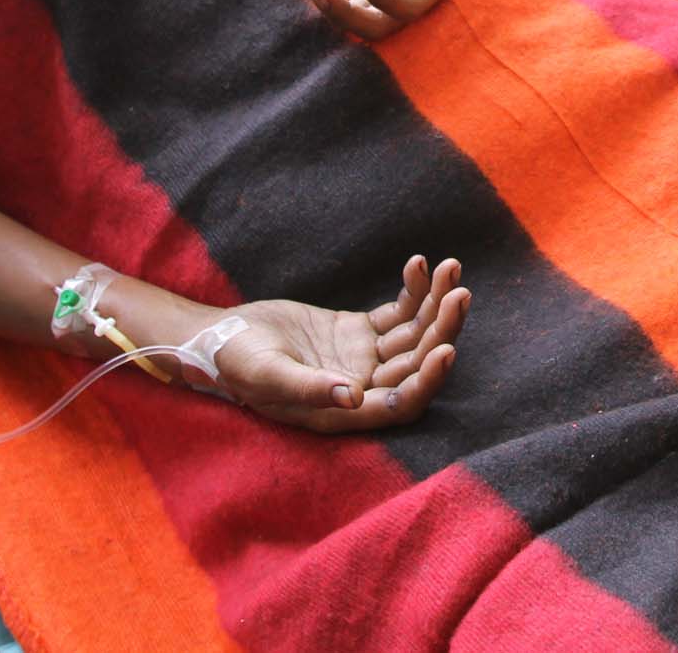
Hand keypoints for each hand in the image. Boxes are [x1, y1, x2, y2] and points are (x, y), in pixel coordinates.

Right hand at [190, 255, 469, 432]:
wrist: (219, 338)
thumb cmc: (234, 362)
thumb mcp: (264, 374)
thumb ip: (306, 388)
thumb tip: (352, 397)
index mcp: (344, 412)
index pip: (399, 404)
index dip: (427, 382)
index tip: (446, 349)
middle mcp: (362, 389)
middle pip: (417, 364)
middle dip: (442, 330)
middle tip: (458, 292)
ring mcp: (364, 360)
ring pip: (414, 335)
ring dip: (435, 304)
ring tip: (450, 268)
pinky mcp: (359, 332)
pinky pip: (398, 313)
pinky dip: (412, 291)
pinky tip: (418, 264)